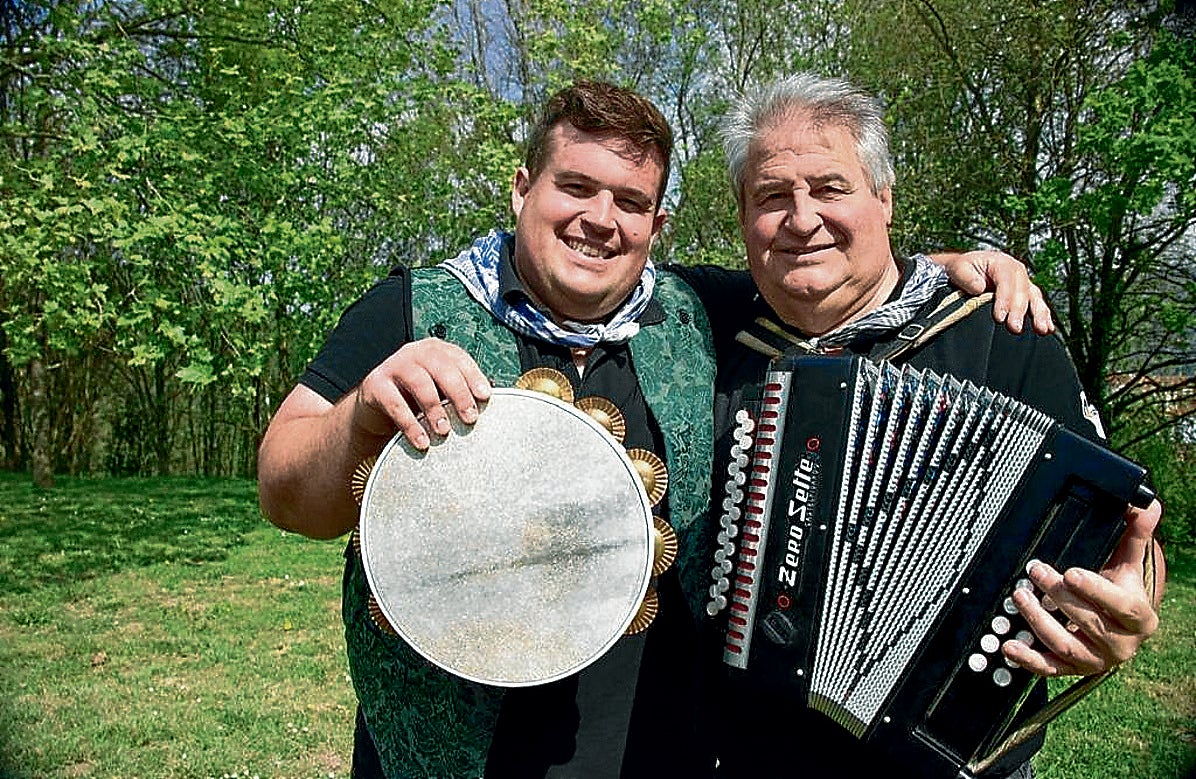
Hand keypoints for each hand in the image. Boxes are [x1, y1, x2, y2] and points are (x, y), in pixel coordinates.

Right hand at [352, 338, 491, 449]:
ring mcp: (393, 366)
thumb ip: (461, 393)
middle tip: (470, 419)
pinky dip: (410, 424)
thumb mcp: (440, 392)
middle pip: (441, 367)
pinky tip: (421, 441)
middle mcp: (415, 353)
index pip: (458, 358)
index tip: (485, 397)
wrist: (375, 409)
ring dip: (434, 409)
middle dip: (458, 393)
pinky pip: (394, 403)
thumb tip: (492, 404)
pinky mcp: (374, 384)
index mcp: (436, 351)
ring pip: (419, 382)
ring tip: (444, 432)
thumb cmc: (417, 401)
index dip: (473, 376)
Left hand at [935, 250, 1054, 335]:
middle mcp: (1017, 272)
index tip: (999, 317)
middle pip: (1022, 292)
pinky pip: (1038, 305)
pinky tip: (1048, 329)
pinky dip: (1045, 317)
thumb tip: (978, 288)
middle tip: (1014, 328)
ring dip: (1039, 315)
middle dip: (1019, 311)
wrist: (968, 271)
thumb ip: (965, 276)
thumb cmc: (964, 269)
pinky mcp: (1027, 295)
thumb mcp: (958, 268)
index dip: (1004, 299)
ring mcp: (1024, 284)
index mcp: (1002, 263)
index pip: (1006, 281)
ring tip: (1041, 330)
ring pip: (1035, 298)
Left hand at [1002, 499, 1163, 675]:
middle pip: (1087, 622)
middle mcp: (1121, 644)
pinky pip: (1049, 669)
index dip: (1097, 591)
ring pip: (1065, 645)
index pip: (1122, 606)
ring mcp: (1095, 659)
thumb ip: (1134, 536)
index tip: (1071, 572)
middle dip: (1058, 595)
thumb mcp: (1128, 565)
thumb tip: (1144, 505)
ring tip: (1020, 596)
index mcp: (1139, 618)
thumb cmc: (1120, 591)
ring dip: (1038, 621)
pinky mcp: (1073, 670)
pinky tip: (1010, 645)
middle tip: (1035, 571)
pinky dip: (1028, 660)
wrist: (1116, 626)